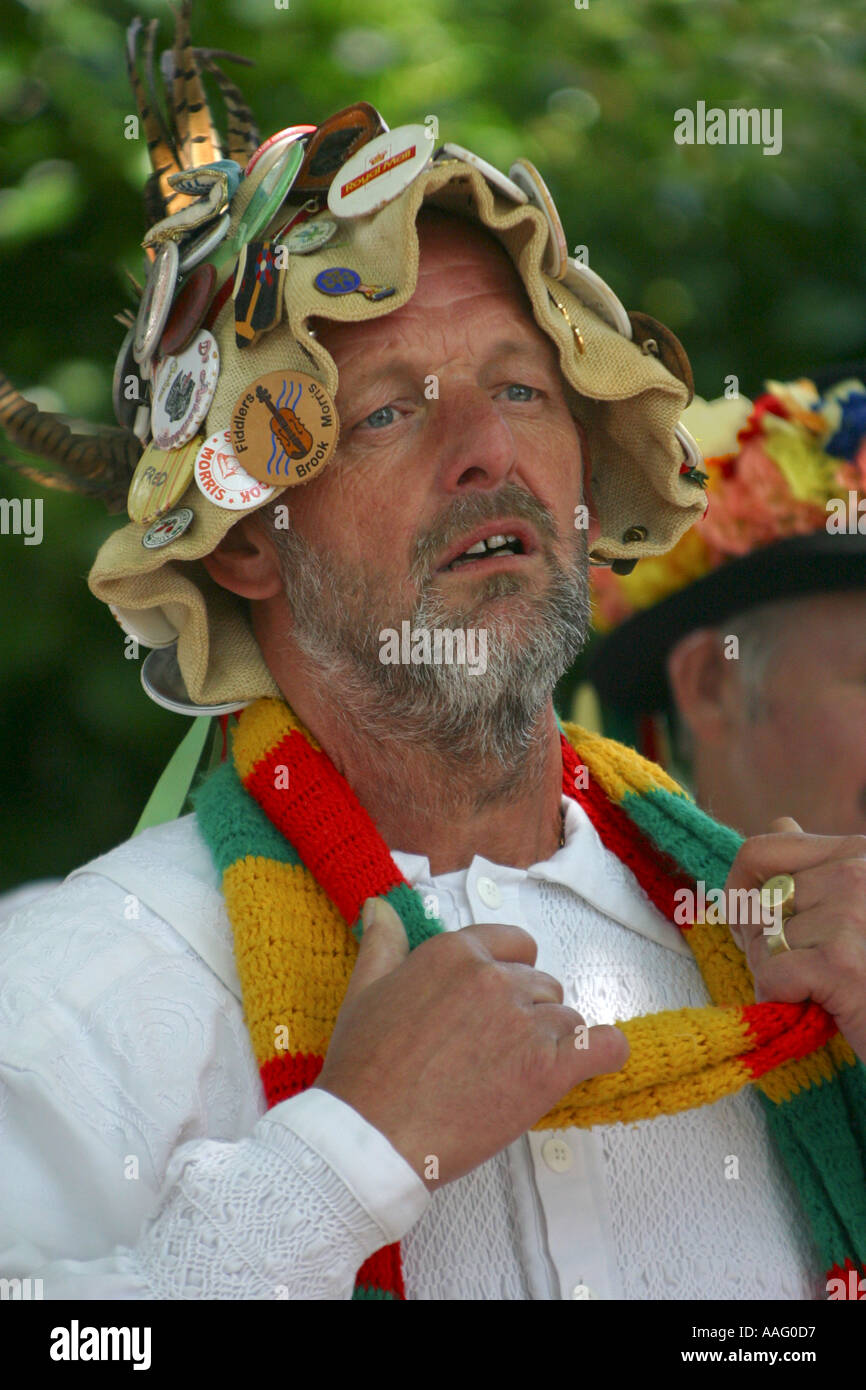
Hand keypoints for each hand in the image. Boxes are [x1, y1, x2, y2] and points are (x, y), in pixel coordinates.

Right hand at [314, 896, 628, 1188]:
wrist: (370, 1136)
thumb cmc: (362, 1069)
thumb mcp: (363, 992)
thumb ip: (383, 944)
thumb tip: (381, 907)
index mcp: (454, 952)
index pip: (516, 944)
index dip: (511, 973)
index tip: (497, 1003)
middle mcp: (494, 978)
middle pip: (543, 984)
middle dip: (529, 1015)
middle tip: (495, 1053)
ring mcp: (524, 1022)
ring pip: (567, 1019)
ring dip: (552, 1044)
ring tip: (515, 1076)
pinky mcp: (548, 1069)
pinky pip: (603, 1047)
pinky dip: (607, 1053)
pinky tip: (599, 1061)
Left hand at [726, 817, 865, 1063]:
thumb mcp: (854, 903)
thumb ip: (818, 866)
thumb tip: (780, 823)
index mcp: (858, 851)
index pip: (761, 851)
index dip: (741, 892)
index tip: (756, 926)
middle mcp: (856, 872)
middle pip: (757, 902)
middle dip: (760, 944)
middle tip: (793, 971)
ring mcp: (851, 914)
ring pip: (763, 941)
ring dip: (774, 975)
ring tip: (815, 989)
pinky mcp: (843, 964)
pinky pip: (772, 974)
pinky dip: (781, 999)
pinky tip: (814, 1008)